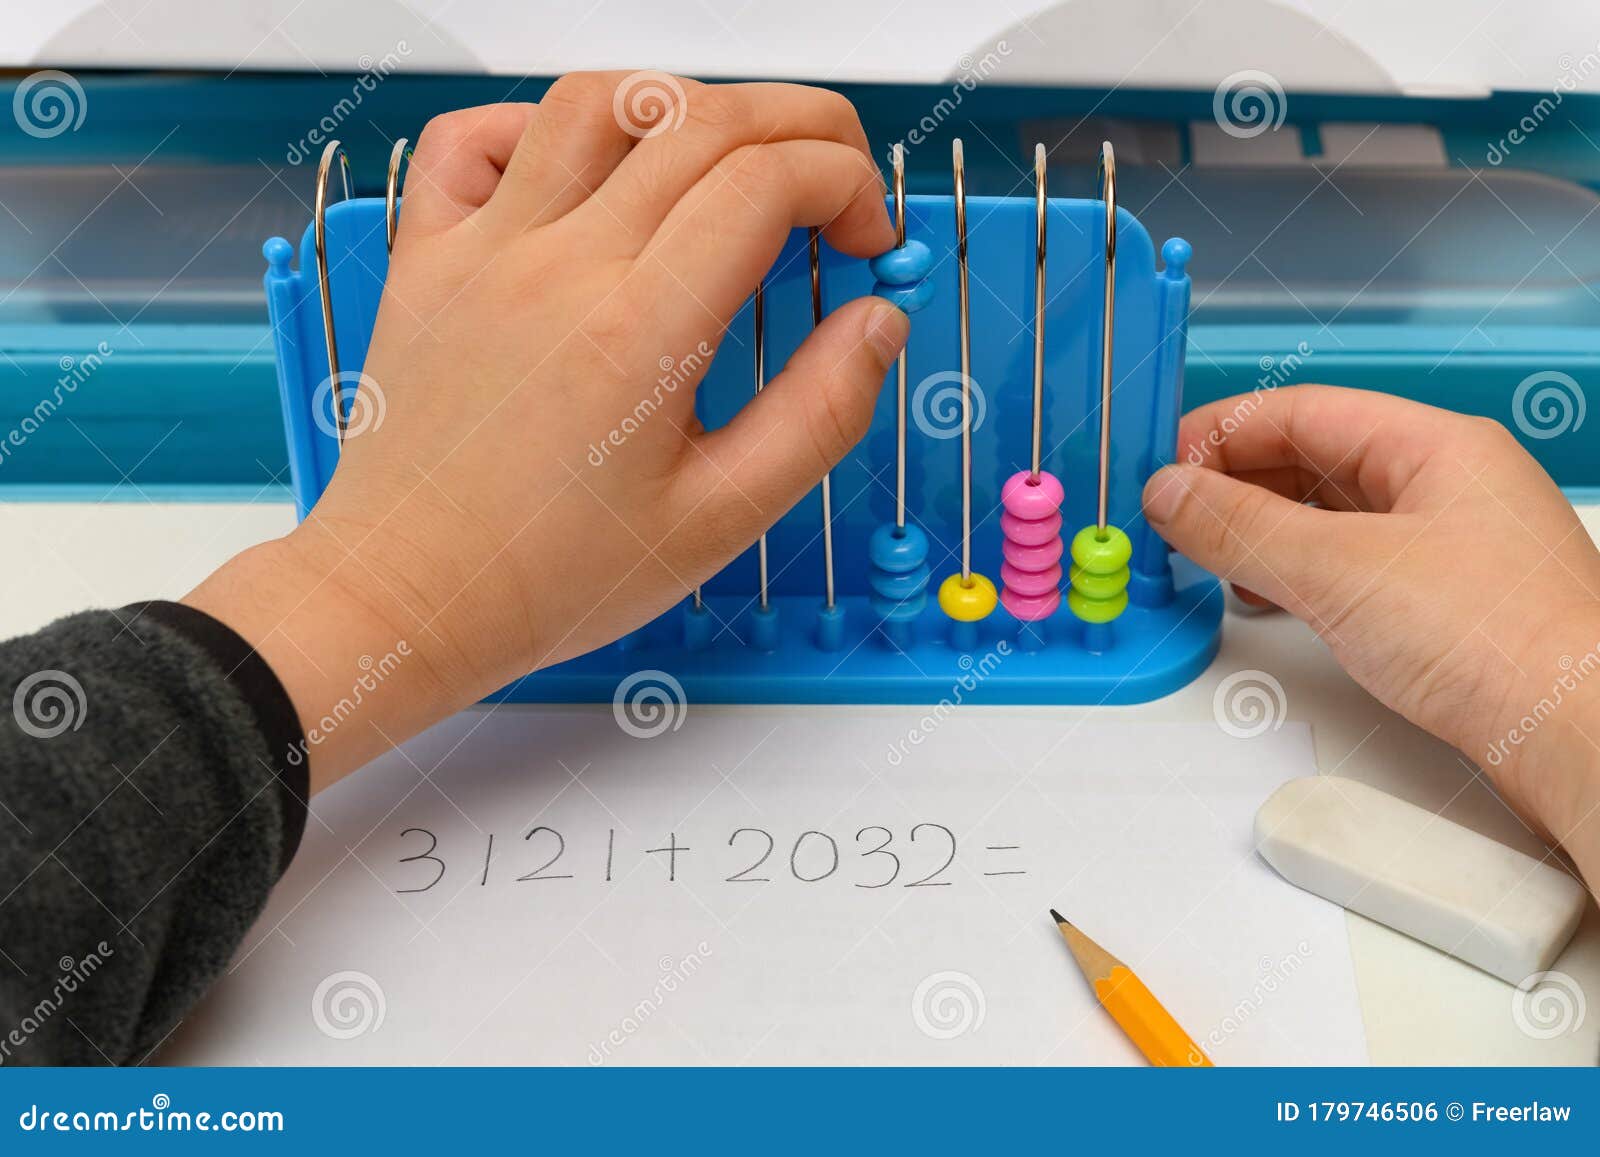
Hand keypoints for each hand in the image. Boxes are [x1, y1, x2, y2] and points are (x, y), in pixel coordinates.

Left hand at [185, 75, 905, 788]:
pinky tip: (589, 177)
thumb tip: (879, 324)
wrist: (408, 598)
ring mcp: (484, 251)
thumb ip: (818, 415)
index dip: (845, 183)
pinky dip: (541, 126)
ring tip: (727, 164)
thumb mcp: (719, 522)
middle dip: (801, 127)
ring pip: (595, 100)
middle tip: (834, 187)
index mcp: (637, 334)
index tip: (867, 239)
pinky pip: (473, 138)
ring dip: (685, 106)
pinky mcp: (429, 257)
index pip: (766, 180)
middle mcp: (558, 267)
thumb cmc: (549, 577)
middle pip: (701, 118)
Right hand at [1142, 385, 1599, 888]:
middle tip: (1172, 517)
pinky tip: (1266, 600)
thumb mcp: (1340, 570)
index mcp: (1437, 447)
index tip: (1164, 467)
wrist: (1584, 738)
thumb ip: (1241, 527)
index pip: (1302, 410)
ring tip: (1207, 559)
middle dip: (1234, 483)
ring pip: (1329, 517)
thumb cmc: (1504, 643)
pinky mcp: (1444, 609)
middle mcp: (1446, 488)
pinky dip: (1295, 576)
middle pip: (1313, 459)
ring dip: (1260, 532)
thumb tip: (1171, 494)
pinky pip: (1349, 568)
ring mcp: (1449, 549)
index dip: (1222, 430)